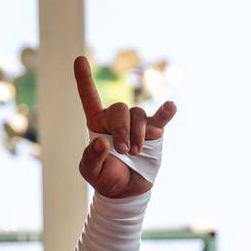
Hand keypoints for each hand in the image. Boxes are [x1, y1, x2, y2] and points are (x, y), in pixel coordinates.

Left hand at [74, 55, 175, 197]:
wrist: (126, 191)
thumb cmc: (105, 177)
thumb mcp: (90, 172)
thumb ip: (91, 158)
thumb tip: (101, 142)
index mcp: (97, 123)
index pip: (89, 97)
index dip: (84, 79)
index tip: (79, 59)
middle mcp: (117, 118)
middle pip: (119, 109)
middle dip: (122, 130)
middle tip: (123, 151)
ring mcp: (137, 123)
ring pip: (138, 115)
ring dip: (137, 135)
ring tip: (135, 153)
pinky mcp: (154, 131)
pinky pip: (161, 117)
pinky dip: (166, 112)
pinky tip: (170, 107)